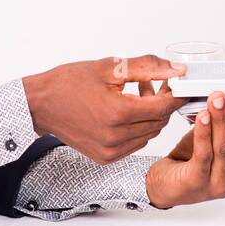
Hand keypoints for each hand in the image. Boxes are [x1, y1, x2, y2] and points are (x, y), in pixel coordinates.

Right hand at [22, 55, 187, 163]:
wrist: (41, 104)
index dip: (177, 95)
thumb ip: (147, 67)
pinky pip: (136, 143)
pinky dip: (139, 129)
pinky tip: (128, 113)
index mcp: (118, 112)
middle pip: (159, 121)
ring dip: (151, 116)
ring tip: (139, 96)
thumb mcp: (111, 67)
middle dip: (164, 103)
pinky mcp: (105, 158)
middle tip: (159, 86)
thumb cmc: (69, 82)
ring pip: (149, 134)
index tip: (183, 85)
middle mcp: (115, 136)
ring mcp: (110, 150)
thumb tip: (176, 70)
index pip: (163, 107)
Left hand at [145, 92, 224, 208]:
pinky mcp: (197, 183)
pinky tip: (203, 116)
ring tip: (217, 100)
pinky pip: (203, 154)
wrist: (167, 183)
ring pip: (224, 148)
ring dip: (221, 120)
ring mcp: (219, 186)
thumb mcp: (219, 142)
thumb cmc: (195, 161)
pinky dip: (204, 132)